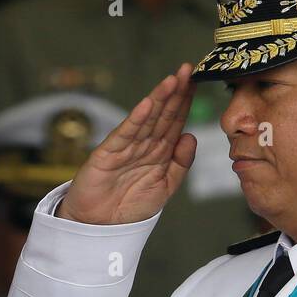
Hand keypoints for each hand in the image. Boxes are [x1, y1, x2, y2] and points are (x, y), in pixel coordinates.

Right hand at [56, 63, 197, 224]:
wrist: (100, 228)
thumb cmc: (130, 209)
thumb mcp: (165, 187)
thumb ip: (180, 164)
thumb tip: (191, 136)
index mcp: (158, 152)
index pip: (174, 121)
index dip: (185, 102)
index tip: (196, 81)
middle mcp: (143, 145)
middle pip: (162, 114)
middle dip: (174, 92)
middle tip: (186, 69)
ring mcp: (125, 148)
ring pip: (146, 119)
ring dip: (158, 99)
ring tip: (172, 80)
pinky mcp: (107, 154)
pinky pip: (124, 135)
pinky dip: (135, 120)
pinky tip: (146, 104)